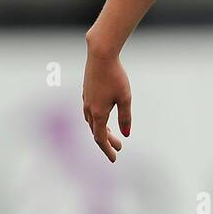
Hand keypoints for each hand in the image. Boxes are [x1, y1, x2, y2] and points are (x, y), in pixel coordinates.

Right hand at [82, 43, 131, 162]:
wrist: (100, 55)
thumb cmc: (116, 76)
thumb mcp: (125, 98)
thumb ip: (125, 117)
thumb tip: (126, 134)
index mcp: (99, 113)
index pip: (101, 138)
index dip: (108, 150)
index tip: (115, 158)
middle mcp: (89, 109)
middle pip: (96, 131)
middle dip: (108, 141)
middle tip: (119, 147)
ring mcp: (86, 100)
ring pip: (91, 122)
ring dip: (102, 130)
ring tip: (113, 134)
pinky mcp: (86, 92)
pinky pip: (89, 112)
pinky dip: (97, 120)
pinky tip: (103, 116)